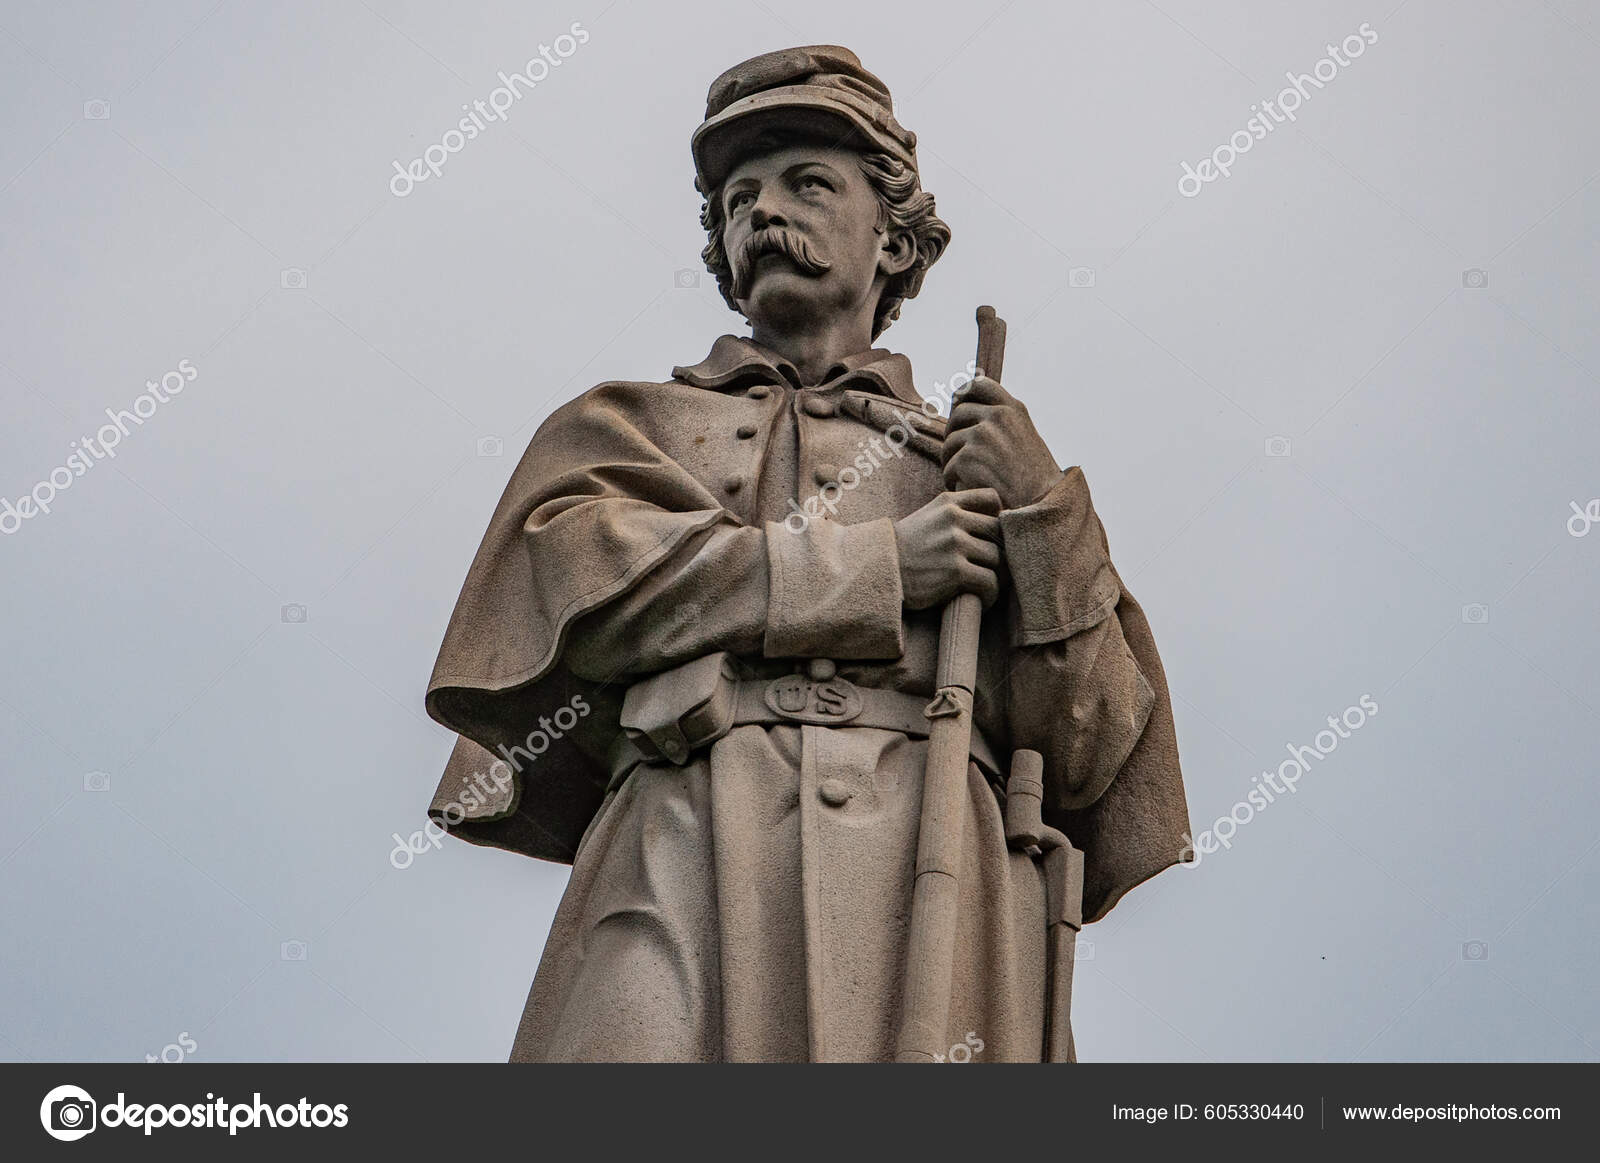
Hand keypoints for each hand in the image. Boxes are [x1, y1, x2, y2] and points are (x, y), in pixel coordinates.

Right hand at [893, 488, 1003, 608]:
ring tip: (985, 585)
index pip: (991, 499)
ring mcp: (954, 544)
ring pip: (998, 559)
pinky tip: (981, 599)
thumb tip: (996, 519)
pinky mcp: (954, 572)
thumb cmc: (906, 549)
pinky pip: (989, 582)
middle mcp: (953, 519)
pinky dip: (990, 594)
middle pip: (999, 532)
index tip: (990, 535)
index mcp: (947, 503)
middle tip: (992, 567)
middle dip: (999, 551)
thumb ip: (955, 513)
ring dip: (996, 575)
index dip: (998, 517)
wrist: (878, 572)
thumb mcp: (927, 517)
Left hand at [943, 376, 1062, 508]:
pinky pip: (948, 466)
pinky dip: (953, 480)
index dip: (962, 393)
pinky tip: (967, 489)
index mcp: (1013, 409)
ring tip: (965, 477)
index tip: (956, 403)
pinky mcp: (969, 457)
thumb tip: (967, 407)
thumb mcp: (1024, 438)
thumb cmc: (1033, 479)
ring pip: (950, 442)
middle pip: (958, 414)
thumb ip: (1002, 422)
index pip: (978, 385)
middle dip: (953, 433)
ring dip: (952, 461)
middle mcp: (998, 416)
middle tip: (957, 454)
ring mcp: (982, 435)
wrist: (1041, 507)